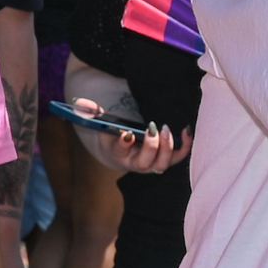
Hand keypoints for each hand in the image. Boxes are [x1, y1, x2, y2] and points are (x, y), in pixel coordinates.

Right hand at [74, 102, 188, 175]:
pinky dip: (185, 146)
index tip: (127, 133)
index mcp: (119, 154)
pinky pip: (178, 157)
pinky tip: (186, 131)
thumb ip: (93, 113)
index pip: (120, 152)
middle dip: (151, 146)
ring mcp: (153, 163)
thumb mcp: (102, 124)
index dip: (123, 144)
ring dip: (167, 148)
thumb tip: (81, 103)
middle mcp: (137, 163)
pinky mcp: (166, 159)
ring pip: (163, 164)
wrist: (126, 149)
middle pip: (145, 162)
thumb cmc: (114, 135)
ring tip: (167, 129)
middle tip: (152, 128)